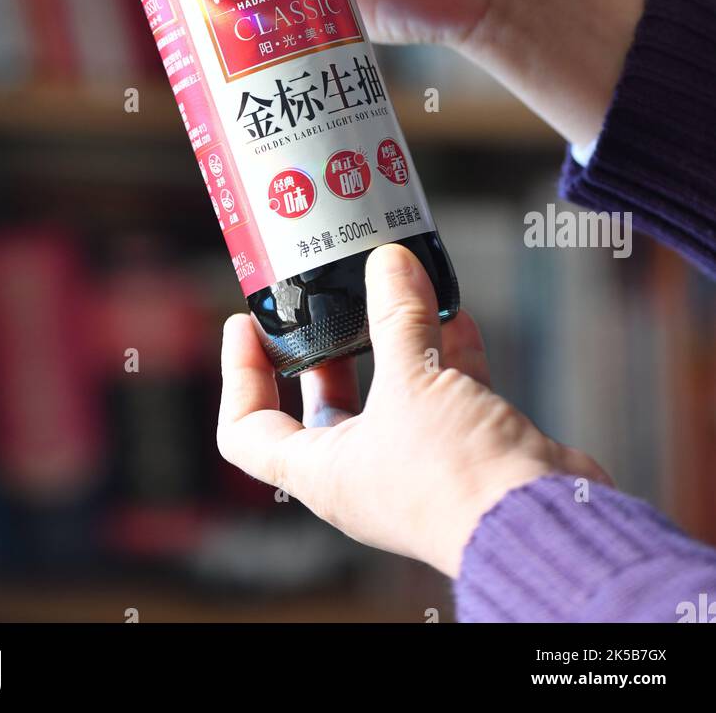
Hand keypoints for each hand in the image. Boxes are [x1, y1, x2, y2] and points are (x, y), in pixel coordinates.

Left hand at [217, 243, 610, 576]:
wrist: (540, 519)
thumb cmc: (457, 477)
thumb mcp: (413, 380)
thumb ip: (397, 316)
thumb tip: (387, 261)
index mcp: (323, 470)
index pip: (249, 431)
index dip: (239, 376)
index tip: (244, 323)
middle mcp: (364, 470)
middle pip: (324, 403)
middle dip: (326, 346)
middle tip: (324, 295)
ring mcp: (417, 459)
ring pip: (391, 390)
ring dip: (394, 338)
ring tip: (394, 284)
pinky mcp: (466, 447)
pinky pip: (446, 390)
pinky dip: (448, 350)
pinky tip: (455, 310)